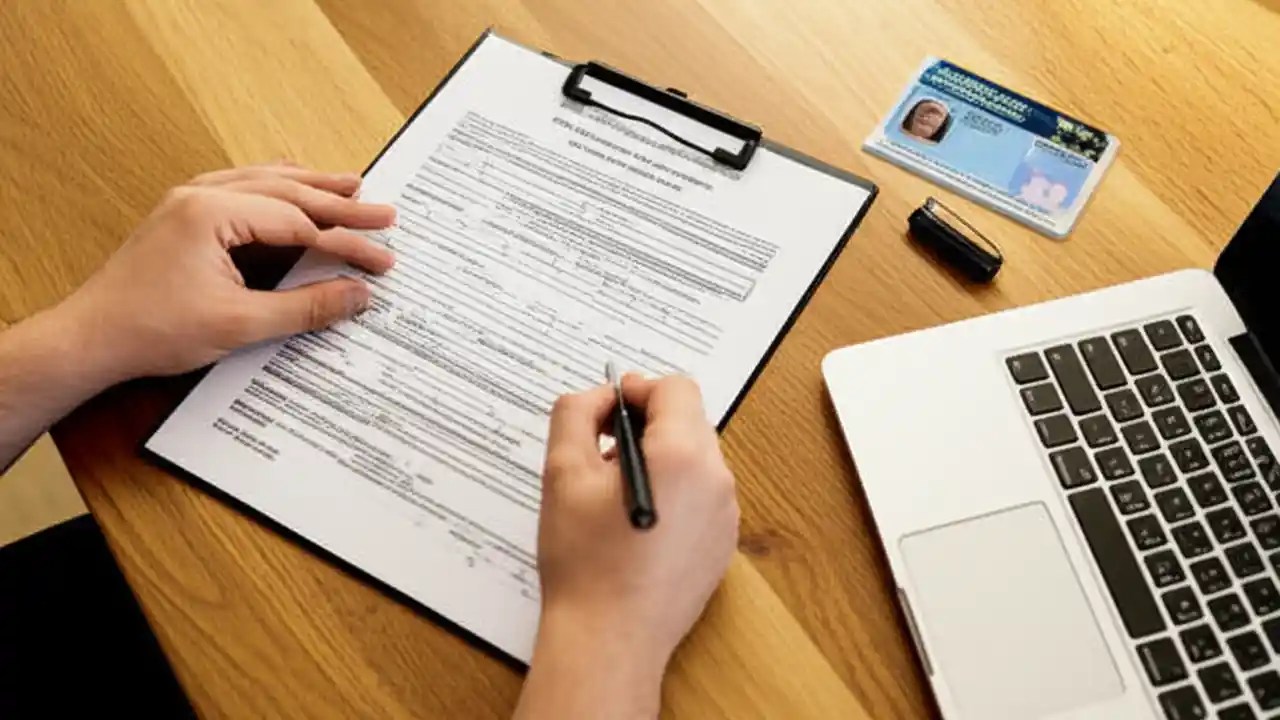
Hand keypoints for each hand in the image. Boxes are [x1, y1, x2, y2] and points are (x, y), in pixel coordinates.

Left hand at [54, 163, 395, 385]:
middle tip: (384, 213)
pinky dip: (275, 187)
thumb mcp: (240, 324)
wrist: (91, 338)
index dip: (345, 242)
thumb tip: (356, 294)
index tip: (381, 259)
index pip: (298, 222)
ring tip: (351, 187)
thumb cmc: (152, 330)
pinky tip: (292, 183)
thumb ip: (305, 307)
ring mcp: (188, 202)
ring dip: (310, 186)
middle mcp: (200, 195)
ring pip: (263, 181)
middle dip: (339, 204)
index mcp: (211, 213)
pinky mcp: (184, 217)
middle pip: (286, 191)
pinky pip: (240, 188)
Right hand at [514, 375, 737, 718]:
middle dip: (647, 422)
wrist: (609, 641)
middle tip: (602, 449)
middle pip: (689, 420)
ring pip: (697, 457)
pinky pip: (702, 494)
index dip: (637, 390)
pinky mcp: (722, 542)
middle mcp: (715, 480)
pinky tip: (637, 520)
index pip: (675, 389)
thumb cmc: (584, 562)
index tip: (607, 411)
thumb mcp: (563, 473)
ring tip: (614, 489)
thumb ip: (576, 414)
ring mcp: (725, 514)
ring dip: (659, 456)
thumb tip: (599, 396)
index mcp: (682, 455)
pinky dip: (674, 490)